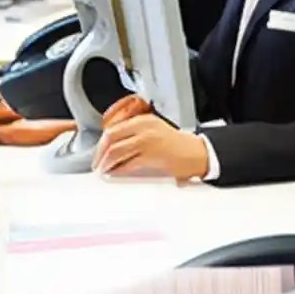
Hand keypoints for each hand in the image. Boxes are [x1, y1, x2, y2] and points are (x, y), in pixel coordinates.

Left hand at [92, 114, 208, 180]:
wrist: (197, 152)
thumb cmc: (177, 145)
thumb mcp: (154, 130)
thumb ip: (135, 134)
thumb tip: (114, 146)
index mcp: (143, 120)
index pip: (114, 128)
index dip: (102, 142)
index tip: (98, 151)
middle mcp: (144, 127)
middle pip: (111, 137)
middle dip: (100, 152)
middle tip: (97, 163)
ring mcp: (147, 141)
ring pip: (116, 151)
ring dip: (106, 162)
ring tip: (104, 169)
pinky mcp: (150, 156)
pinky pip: (127, 164)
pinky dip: (117, 170)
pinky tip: (115, 173)